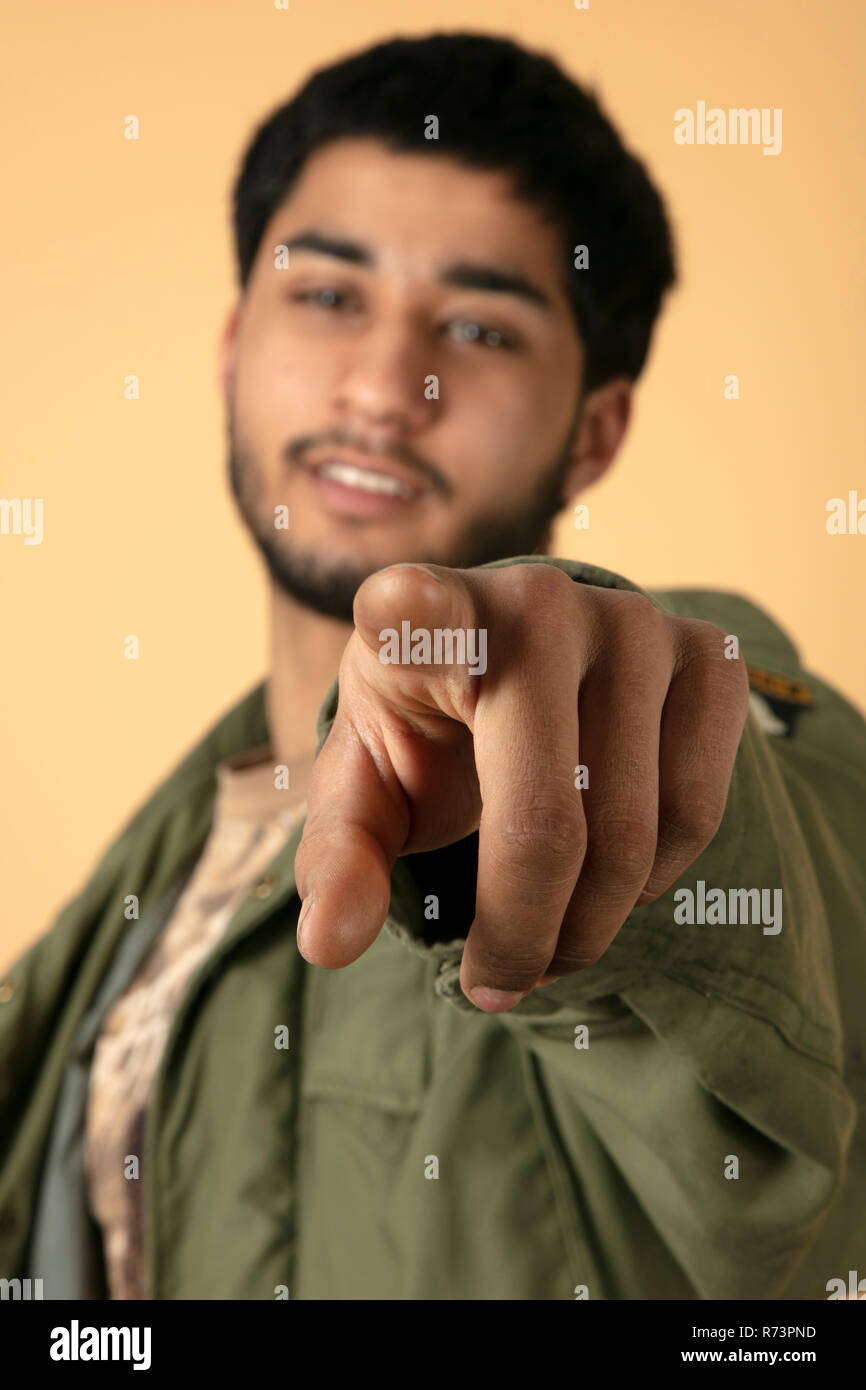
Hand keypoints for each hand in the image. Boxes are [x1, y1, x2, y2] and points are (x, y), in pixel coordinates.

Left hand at [294, 561, 750, 1010]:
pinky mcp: (707, 651)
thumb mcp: (365, 790)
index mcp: (427, 617)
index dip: (413, 613)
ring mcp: (634, 621)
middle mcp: (538, 602)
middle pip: (545, 822)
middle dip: (522, 937)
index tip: (399, 608)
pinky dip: (654, 880)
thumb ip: (341, 860)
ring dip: (588, 926)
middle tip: (496, 984)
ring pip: (631, 833)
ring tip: (548, 940)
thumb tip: (330, 945)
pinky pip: (696, 810)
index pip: (418, 608)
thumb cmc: (428, 731)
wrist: (523, 671)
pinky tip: (611, 877)